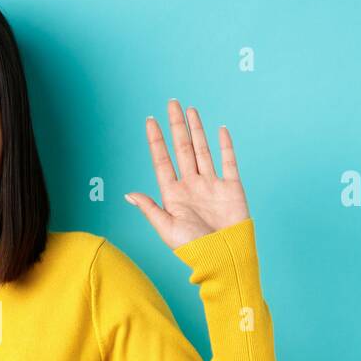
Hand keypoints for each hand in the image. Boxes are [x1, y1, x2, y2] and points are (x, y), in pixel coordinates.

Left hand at [124, 99, 249, 250]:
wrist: (223, 256)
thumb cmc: (193, 248)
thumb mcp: (166, 229)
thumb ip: (149, 209)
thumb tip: (128, 194)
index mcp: (173, 194)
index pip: (162, 161)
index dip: (156, 141)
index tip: (149, 121)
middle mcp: (192, 185)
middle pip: (182, 149)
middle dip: (176, 126)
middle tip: (171, 104)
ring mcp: (212, 185)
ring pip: (202, 150)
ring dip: (196, 130)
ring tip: (190, 111)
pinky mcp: (231, 187)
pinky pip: (229, 162)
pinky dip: (226, 145)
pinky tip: (220, 130)